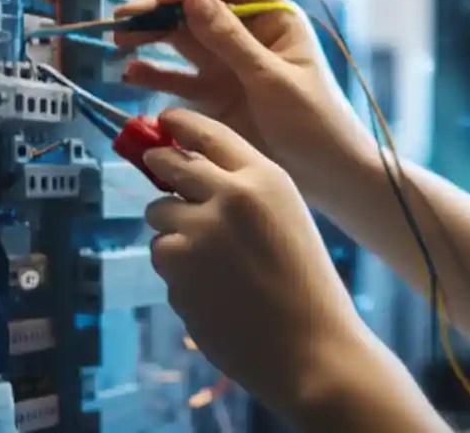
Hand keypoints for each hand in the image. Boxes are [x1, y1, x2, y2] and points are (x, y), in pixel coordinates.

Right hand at [115, 0, 373, 199]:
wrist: (326, 174)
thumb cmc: (315, 120)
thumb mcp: (274, 79)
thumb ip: (232, 41)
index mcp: (273, 18)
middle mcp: (247, 35)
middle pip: (195, 11)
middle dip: (159, 11)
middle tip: (124, 18)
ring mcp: (228, 65)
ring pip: (180, 41)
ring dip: (150, 38)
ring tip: (121, 42)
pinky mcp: (214, 95)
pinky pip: (178, 78)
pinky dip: (154, 75)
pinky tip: (132, 73)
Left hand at [142, 108, 372, 418]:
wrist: (310, 348)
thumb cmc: (304, 285)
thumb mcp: (286, 218)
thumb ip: (245, 192)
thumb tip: (190, 173)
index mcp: (266, 178)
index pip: (210, 133)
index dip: (181, 124)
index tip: (163, 121)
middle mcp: (230, 195)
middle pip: (170, 165)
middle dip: (161, 169)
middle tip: (162, 176)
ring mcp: (199, 230)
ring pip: (159, 213)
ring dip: (174, 230)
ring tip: (211, 262)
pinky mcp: (177, 266)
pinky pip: (161, 254)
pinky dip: (176, 270)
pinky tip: (210, 290)